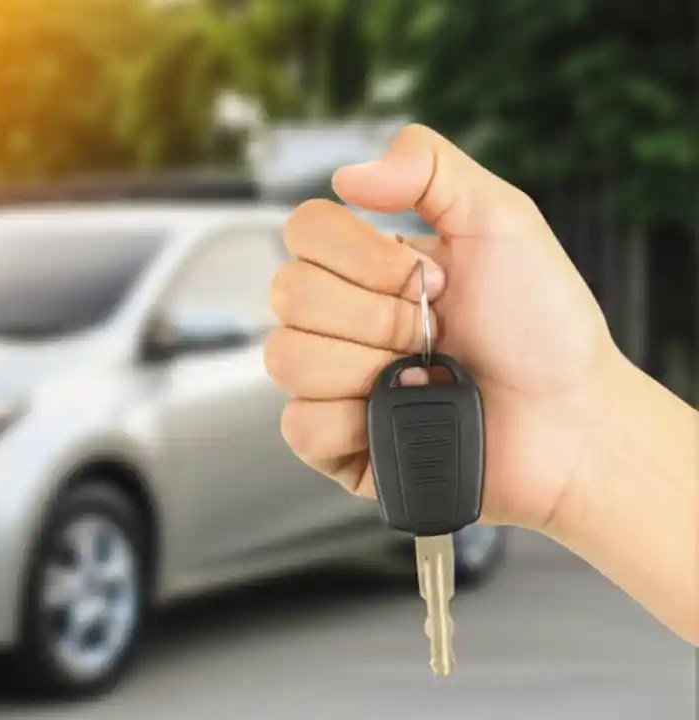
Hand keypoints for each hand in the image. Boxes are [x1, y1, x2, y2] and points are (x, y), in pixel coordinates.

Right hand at [265, 124, 623, 531]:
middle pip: (290, 294)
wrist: (572, 422)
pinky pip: (300, 426)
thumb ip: (429, 165)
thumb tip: (345, 173)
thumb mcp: (501, 220)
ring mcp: (330, 383)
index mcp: (365, 267)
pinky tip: (399, 416)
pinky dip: (355, 423)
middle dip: (378, 316)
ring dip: (368, 368)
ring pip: (287, 359)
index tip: (434, 279)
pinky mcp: (334, 445)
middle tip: (436, 332)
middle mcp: (338, 320)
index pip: (303, 231)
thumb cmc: (545, 328)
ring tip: (423, 377)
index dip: (364, 256)